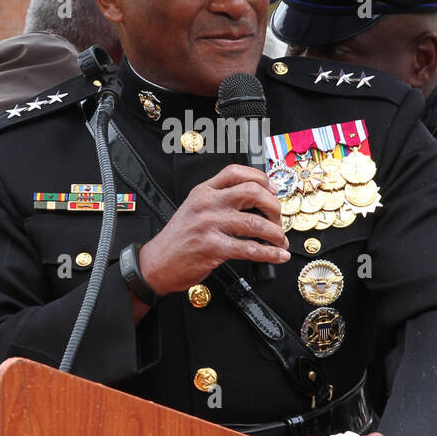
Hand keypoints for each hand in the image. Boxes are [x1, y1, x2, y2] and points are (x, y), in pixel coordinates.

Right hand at [137, 164, 288, 295]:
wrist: (157, 263)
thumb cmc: (179, 239)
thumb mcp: (195, 209)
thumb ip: (219, 201)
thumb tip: (256, 202)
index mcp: (203, 191)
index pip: (236, 172)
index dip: (260, 179)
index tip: (272, 190)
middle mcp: (207, 204)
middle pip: (253, 193)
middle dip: (273, 207)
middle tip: (277, 219)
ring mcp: (210, 225)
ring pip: (256, 223)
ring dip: (275, 234)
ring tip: (279, 241)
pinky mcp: (213, 247)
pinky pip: (250, 248)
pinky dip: (269, 253)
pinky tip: (276, 256)